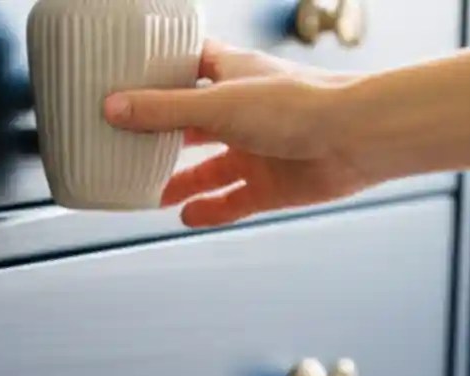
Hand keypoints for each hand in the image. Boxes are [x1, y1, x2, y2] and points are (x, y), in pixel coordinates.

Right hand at [104, 41, 370, 227]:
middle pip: (191, 122)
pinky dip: (209, 209)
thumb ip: (162, 110)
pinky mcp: (271, 185)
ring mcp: (257, 149)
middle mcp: (242, 110)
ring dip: (179, 179)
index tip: (125, 84)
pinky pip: (231, 201)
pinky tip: (185, 216)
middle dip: (160, 135)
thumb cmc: (298, 104)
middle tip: (123, 146)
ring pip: (208, 167)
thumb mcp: (216, 104)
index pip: (188, 66)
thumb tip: (112, 108)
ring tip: (145, 190)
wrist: (357, 138)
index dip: (158, 74)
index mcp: (231, 74)